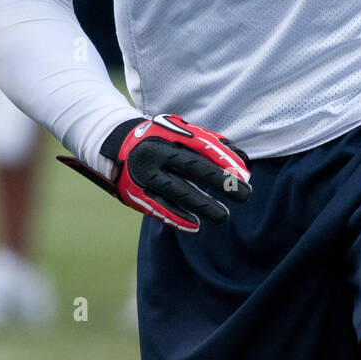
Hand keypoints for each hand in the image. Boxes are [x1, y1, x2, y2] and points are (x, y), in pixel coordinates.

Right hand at [58, 113, 250, 232]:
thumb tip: (242, 161)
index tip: (245, 173)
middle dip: (220, 182)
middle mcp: (157, 152)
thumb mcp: (181, 135)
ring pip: (177, 191)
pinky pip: (158, 207)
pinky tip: (195, 225)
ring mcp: (145, 173)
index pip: (202, 144)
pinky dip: (177, 217)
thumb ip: (210, 144)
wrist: (115, 146)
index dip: (224, 158)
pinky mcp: (135, 192)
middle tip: (245, 195)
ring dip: (202, 205)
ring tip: (224, 217)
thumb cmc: (160, 140)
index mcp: (169, 134)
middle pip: (193, 168)